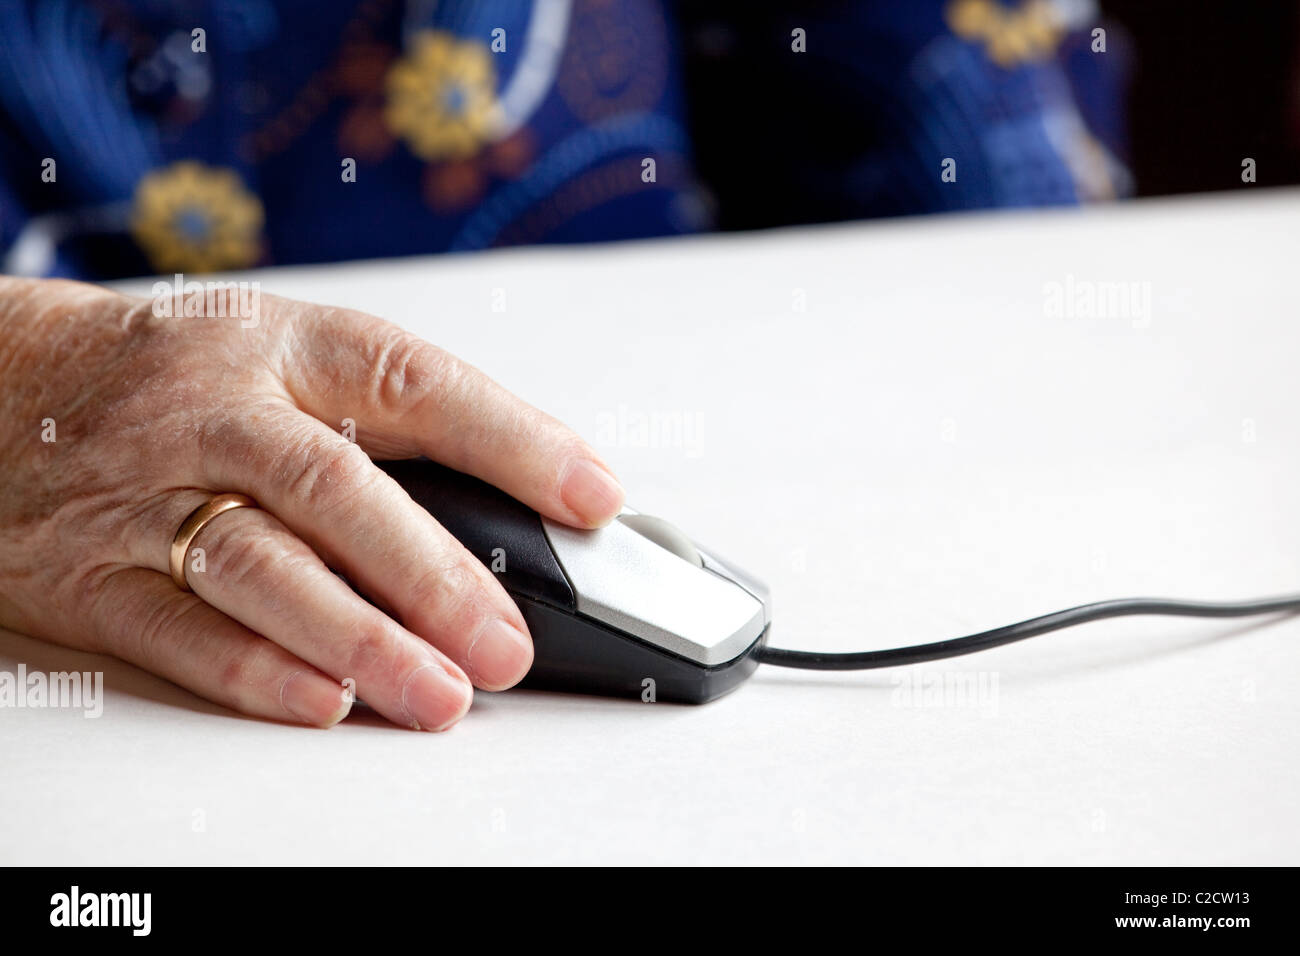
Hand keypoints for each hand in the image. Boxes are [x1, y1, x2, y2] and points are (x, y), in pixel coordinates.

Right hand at [0, 277, 623, 729]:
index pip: (416, 384)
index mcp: (288, 349)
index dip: (512, 440)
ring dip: (359, 638)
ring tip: (440, 693)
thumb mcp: (286, 358)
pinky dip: (254, 669)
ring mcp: (148, 493)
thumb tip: (527, 505)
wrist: (6, 384)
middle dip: (432, 575)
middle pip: (336, 490)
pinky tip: (325, 701)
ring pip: (262, 566)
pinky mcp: (92, 572)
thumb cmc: (180, 376)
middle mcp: (219, 414)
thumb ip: (389, 424)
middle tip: (508, 644)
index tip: (591, 495)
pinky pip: (177, 626)